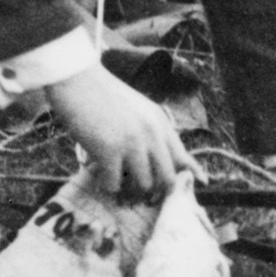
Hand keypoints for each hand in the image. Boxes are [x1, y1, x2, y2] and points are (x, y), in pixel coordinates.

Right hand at [41, 60, 187, 201]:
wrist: (76, 79)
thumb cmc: (101, 94)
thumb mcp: (137, 109)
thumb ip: (150, 130)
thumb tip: (156, 158)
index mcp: (159, 122)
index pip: (182, 156)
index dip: (188, 174)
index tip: (199, 184)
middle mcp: (152, 133)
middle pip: (167, 179)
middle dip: (155, 192)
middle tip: (139, 197)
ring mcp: (132, 143)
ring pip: (143, 186)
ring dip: (129, 191)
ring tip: (116, 188)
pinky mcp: (109, 151)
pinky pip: (114, 184)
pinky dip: (107, 186)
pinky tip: (99, 179)